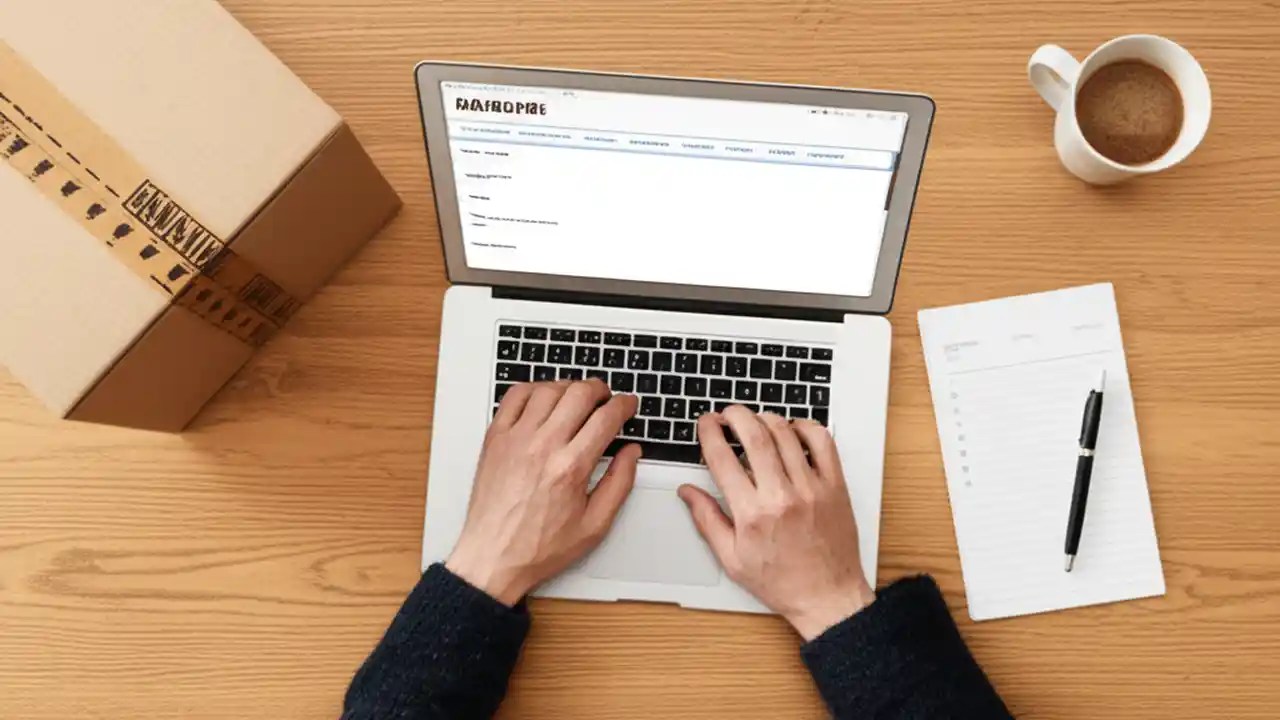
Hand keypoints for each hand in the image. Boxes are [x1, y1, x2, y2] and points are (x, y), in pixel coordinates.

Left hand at [446, 379, 640, 605]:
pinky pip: (514, 396)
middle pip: (579, 394)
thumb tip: (632, 453)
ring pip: (548, 389)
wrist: (493, 558)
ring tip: (577, 397)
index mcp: (571, 467)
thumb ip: (619, 484)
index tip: (628, 404)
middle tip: (606, 398)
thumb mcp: (594, 525)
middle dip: (600, 390)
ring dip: (569, 386)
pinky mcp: (495, 439)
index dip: (624, 405)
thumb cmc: (539, 547)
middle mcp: (543, 446)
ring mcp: (515, 439)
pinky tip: (543, 398)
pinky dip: (533, 388)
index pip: (606, 418)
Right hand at [678, 407, 874, 640]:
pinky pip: (822, 442)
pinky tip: (792, 430)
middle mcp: (782, 496)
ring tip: (755, 420)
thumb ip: (707, 519)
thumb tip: (687, 492)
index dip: (709, 432)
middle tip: (727, 413)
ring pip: (786, 433)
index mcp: (752, 514)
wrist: (827, 596)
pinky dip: (805, 427)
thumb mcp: (732, 559)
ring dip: (766, 418)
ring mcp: (811, 488)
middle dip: (735, 415)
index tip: (706, 423)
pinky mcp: (835, 486)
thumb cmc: (781, 582)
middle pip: (755, 435)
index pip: (723, 458)